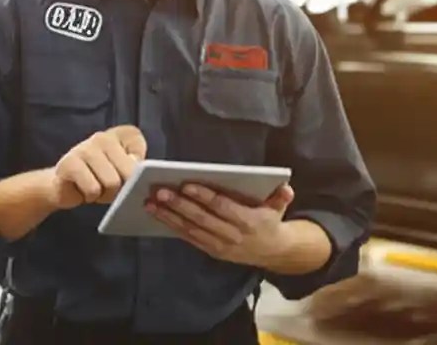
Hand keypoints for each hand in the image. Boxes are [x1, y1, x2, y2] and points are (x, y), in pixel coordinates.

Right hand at [47, 125, 146, 209]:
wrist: (65, 188)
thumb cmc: (100, 180)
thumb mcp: (125, 173)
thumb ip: (139, 171)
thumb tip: (144, 180)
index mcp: (120, 135)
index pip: (139, 146)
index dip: (138, 167)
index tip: (125, 171)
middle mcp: (103, 137)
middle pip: (129, 171)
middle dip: (123, 188)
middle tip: (110, 188)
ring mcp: (84, 148)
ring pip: (112, 182)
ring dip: (106, 195)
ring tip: (96, 189)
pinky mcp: (69, 163)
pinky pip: (93, 189)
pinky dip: (90, 197)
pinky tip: (84, 191)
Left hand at [146, 182, 296, 267]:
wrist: (273, 252)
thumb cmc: (270, 221)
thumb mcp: (279, 208)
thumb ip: (280, 197)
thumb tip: (286, 187)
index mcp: (248, 222)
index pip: (222, 207)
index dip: (205, 197)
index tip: (187, 185)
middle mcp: (231, 235)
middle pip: (201, 219)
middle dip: (179, 205)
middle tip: (160, 191)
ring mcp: (219, 245)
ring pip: (190, 229)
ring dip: (168, 217)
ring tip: (150, 203)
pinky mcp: (210, 251)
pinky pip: (188, 238)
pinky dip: (171, 226)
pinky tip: (157, 214)